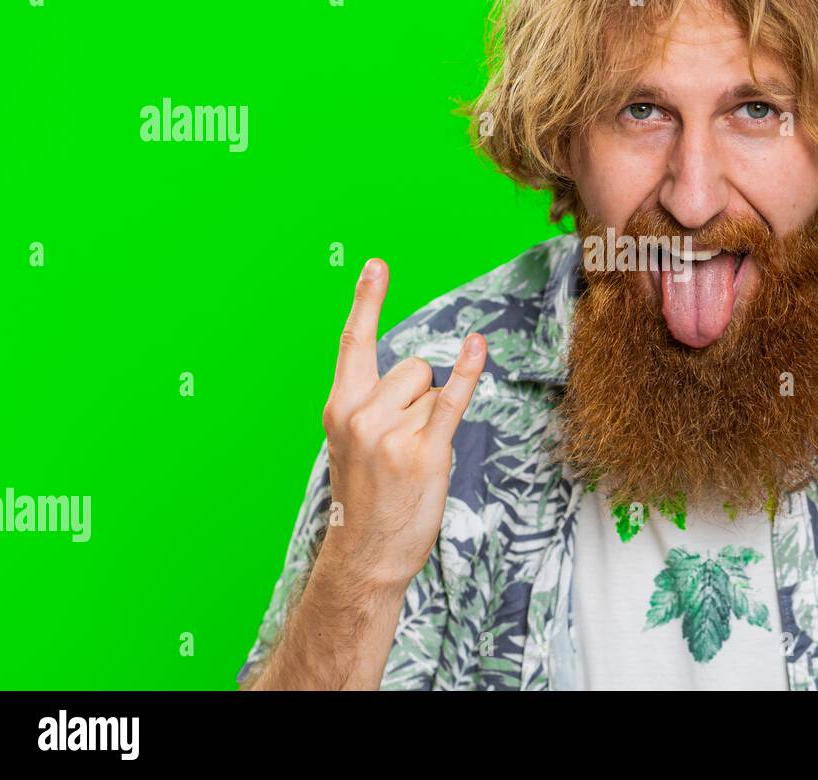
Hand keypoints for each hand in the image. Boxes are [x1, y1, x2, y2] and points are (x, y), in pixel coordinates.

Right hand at [319, 258, 486, 592]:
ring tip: (412, 457)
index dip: (367, 301)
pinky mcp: (423, 451)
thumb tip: (423, 372)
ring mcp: (391, 432)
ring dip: (433, 417)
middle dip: (419, 396)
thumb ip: (373, 402)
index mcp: (340, 406)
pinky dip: (467, 372)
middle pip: (413, 367)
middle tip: (402, 444)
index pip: (354, 343)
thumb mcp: (353, 442)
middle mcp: (361, 413)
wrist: (366, 553)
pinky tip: (477, 346)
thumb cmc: (365, 496)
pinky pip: (451, 399)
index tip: (378, 264)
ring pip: (432, 390)